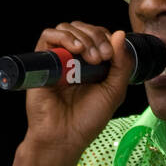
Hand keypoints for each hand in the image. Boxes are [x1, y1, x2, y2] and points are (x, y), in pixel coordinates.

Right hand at [22, 22, 135, 165]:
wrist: (64, 137)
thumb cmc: (87, 120)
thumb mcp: (114, 92)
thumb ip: (121, 65)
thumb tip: (119, 34)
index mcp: (92, 65)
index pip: (99, 36)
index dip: (106, 38)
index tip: (111, 55)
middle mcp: (74, 60)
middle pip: (83, 29)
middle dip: (96, 37)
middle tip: (102, 56)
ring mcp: (59, 59)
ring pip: (67, 29)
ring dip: (82, 37)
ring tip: (90, 57)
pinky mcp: (43, 62)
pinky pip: (48, 36)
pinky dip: (63, 37)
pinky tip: (75, 49)